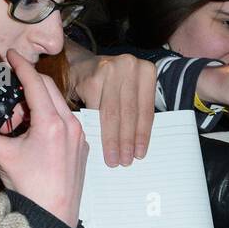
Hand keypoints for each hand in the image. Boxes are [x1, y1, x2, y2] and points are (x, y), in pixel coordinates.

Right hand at [0, 51, 86, 226]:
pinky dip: (49, 118)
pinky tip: (32, 134)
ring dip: (38, 103)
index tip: (10, 54)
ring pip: (58, 105)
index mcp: (52, 123)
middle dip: (28, 83)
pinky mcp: (81, 148)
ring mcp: (79, 137)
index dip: (21, 64)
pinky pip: (66, 122)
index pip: (36, 82)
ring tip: (17, 119)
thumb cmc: (31, 189)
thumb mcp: (0, 157)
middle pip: (49, 89)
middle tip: (10, 85)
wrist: (53, 218)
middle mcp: (70, 126)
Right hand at [66, 42, 155, 166]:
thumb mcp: (131, 91)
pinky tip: (97, 143)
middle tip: (124, 161)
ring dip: (112, 139)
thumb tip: (138, 146)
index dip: (142, 135)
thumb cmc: (112, 83)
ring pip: (112, 113)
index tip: (139, 155)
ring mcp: (109, 70)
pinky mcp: (91, 79)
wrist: (82, 66)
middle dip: (126, 141)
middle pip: (129, 112)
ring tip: (113, 159)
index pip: (146, 110)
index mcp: (146, 71)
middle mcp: (129, 66)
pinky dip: (96, 129)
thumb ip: (136, 111)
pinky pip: (95, 111)